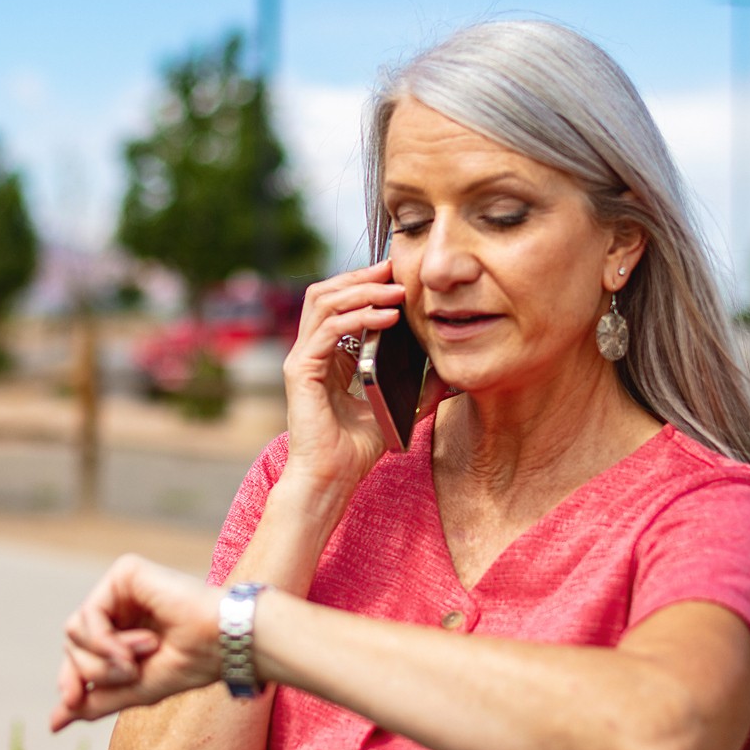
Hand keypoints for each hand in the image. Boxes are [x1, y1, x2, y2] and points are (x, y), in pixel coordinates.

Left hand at [49, 555, 226, 730]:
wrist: (224, 643)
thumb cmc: (190, 665)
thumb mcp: (134, 690)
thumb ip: (94, 701)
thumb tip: (53, 724)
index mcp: (122, 629)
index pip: (77, 654)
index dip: (70, 678)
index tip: (71, 700)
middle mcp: (118, 605)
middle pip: (71, 644)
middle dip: (96, 670)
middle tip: (134, 672)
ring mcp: (120, 588)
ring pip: (73, 631)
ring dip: (105, 657)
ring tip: (140, 657)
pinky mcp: (125, 572)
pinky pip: (88, 614)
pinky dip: (106, 640)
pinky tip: (141, 643)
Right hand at [283, 261, 452, 491]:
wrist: (331, 479)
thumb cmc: (355, 450)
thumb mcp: (393, 409)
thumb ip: (416, 389)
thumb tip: (448, 375)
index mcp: (327, 356)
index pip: (338, 304)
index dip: (365, 284)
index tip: (398, 276)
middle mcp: (310, 352)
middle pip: (325, 293)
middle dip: (361, 277)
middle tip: (395, 270)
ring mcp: (301, 359)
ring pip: (323, 302)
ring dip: (361, 290)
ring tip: (394, 291)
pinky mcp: (300, 371)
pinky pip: (327, 331)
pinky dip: (357, 317)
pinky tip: (386, 317)